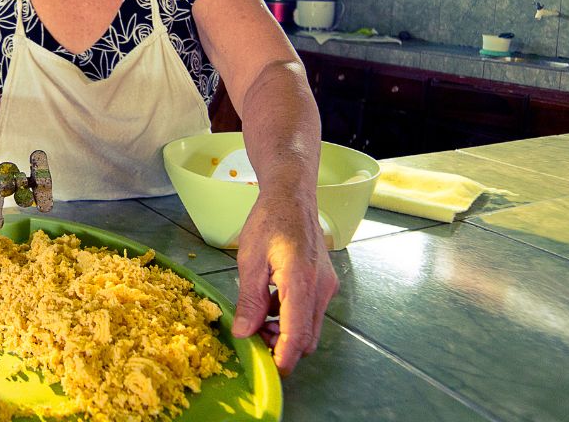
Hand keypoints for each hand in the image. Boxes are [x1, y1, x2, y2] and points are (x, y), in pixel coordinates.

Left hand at [232, 190, 337, 376]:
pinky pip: (310, 312)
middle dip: (282, 347)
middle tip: (253, 339)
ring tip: (257, 322)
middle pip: (307, 336)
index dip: (284, 357)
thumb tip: (244, 333)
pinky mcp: (324, 283)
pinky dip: (291, 318)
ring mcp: (325, 286)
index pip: (298, 332)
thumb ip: (249, 300)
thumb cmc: (269, 221)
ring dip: (286, 333)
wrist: (292, 197)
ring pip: (309, 326)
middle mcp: (320, 288)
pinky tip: (269, 305)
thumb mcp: (250, 261)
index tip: (270, 370)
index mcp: (301, 281)